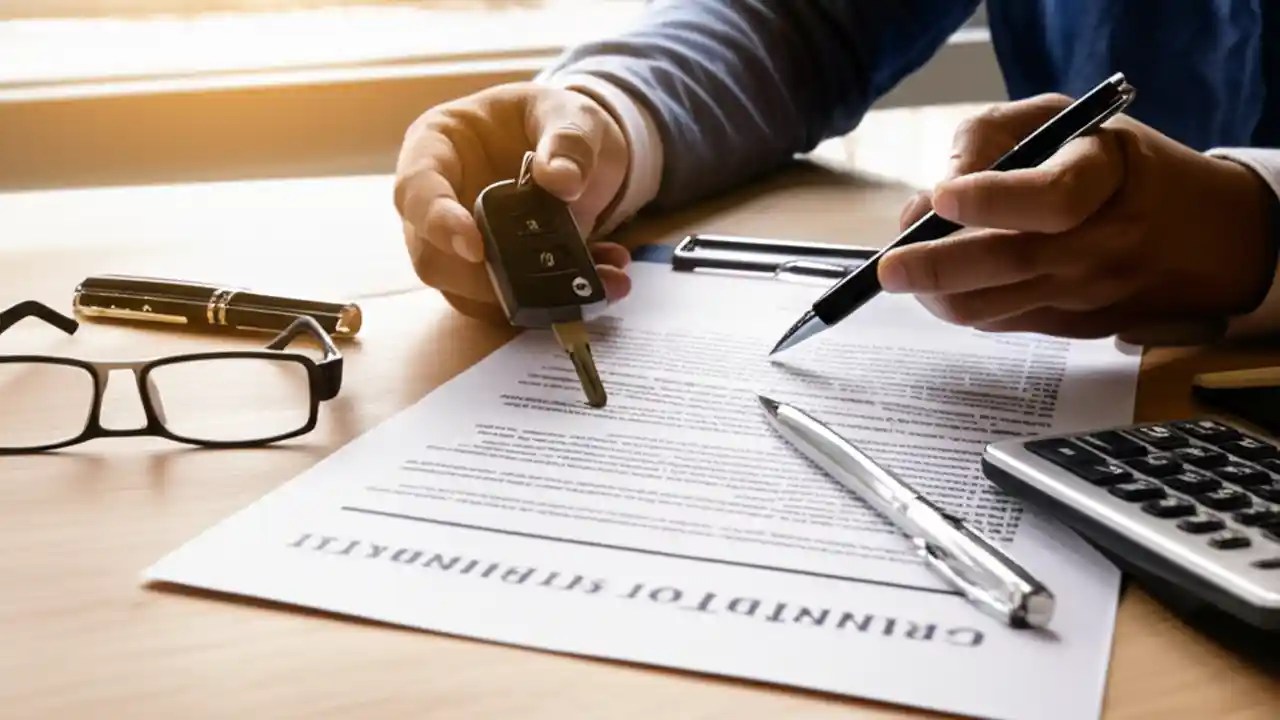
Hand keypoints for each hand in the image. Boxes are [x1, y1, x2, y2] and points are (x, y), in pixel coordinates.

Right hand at [394, 82, 632, 319]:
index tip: (474, 247)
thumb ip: (569, 140)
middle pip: (432, 258)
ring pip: (470, 293)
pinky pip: (511, 303)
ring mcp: (460, 245)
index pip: (415, 189)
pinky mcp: (492, 274)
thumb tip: (560, 180)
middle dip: (487, 279)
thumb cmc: (552, 119)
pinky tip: (605, 278)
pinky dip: (558, 299)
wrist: (579, 151)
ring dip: (532, 297)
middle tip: (547, 274)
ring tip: (602, 275)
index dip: (437, 222)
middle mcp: (437, 202)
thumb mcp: (569, 112)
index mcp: (436, 146)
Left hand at [880, 94, 1275, 338]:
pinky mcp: (1073, 327)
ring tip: (905, 272)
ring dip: (937, 293)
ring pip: (994, 307)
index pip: (1052, 196)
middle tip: (888, 267)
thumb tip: (934, 190)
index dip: (990, 199)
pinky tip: (947, 281)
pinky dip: (962, 304)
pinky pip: (1000, 323)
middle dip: (936, 267)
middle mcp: (1102, 239)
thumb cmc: (1115, 165)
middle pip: (1010, 263)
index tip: (940, 196)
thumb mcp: (1063, 119)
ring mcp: (1088, 292)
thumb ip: (990, 135)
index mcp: (1108, 174)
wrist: (1200, 235)